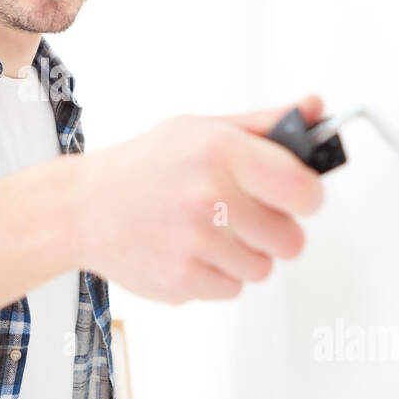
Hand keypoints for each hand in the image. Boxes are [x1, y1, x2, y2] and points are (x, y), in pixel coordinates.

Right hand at [72, 95, 325, 304]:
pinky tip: (189, 250)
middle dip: (274, 231)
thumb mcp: (201, 130)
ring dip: (244, 255)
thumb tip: (317, 109)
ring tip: (209, 232)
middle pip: (291, 240)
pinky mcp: (183, 279)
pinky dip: (216, 275)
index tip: (296, 197)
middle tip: (244, 216)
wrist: (81, 207)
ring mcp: (196, 242)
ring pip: (262, 268)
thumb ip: (264, 125)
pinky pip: (232, 289)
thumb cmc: (145, 166)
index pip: (305, 191)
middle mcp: (211, 196)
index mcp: (222, 151)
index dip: (306, 197)